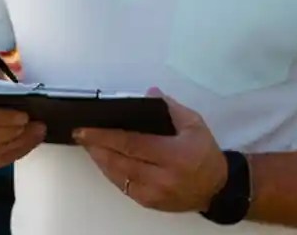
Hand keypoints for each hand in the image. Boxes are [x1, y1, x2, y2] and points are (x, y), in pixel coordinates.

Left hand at [74, 88, 226, 211]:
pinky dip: (111, 172)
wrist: (215, 189)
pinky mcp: (149, 203)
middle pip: (119, 161)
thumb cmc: (204, 154)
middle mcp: (162, 177)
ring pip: (117, 176)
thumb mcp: (194, 124)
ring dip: (100, 159)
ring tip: (88, 144)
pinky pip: (123, 187)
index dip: (105, 136)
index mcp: (174, 155)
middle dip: (96, 147)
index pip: (132, 143)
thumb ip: (170, 107)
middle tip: (80, 134)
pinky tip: (104, 160)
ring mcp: (154, 193)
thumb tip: (149, 93)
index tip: (85, 129)